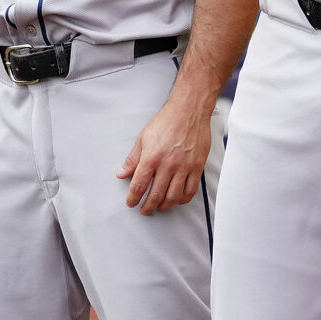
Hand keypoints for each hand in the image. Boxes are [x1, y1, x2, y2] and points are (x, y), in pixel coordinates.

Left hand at [117, 95, 211, 213]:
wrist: (189, 110)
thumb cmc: (167, 121)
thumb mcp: (143, 138)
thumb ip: (133, 159)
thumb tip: (123, 173)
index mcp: (151, 158)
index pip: (138, 186)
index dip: (133, 198)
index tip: (131, 202)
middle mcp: (168, 165)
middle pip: (155, 195)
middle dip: (147, 206)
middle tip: (144, 209)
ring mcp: (184, 166)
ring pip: (173, 197)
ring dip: (164, 205)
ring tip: (160, 205)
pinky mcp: (197, 166)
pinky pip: (190, 190)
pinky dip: (182, 199)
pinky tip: (177, 199)